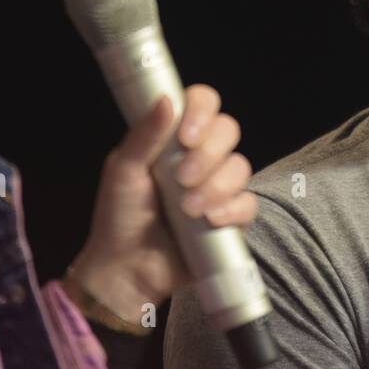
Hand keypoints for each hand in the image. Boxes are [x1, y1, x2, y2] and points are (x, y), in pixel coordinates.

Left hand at [67, 85, 256, 327]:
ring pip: (240, 166)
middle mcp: (199, 157)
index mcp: (173, 138)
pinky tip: (210, 220)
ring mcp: (218, 186)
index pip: (202, 103)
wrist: (127, 269)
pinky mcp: (231, 217)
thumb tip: (167, 99)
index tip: (186, 137)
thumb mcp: (123, 172)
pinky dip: (232, 209)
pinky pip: (249, 203)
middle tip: (181, 179)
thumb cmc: (119, 218)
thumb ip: (144, 136)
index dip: (202, 111)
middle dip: (208, 154)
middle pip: (228, 130)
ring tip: (189, 209)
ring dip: (215, 185)